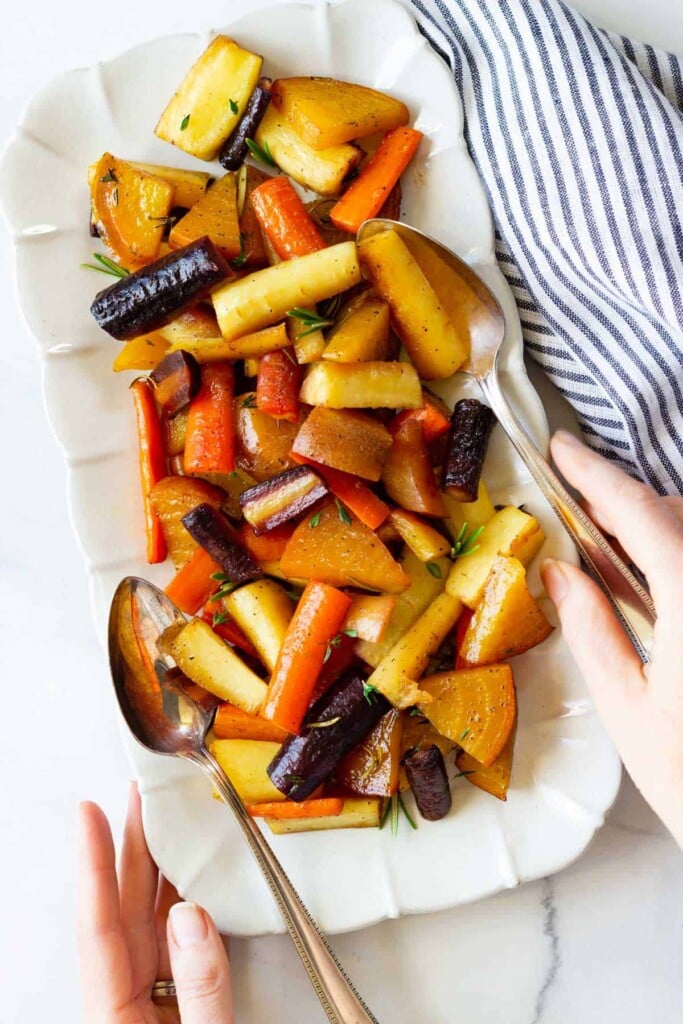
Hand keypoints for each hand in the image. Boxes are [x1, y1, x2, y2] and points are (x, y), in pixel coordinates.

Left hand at [77, 785, 233, 1022]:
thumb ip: (201, 989)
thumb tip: (193, 917)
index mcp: (114, 1015)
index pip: (99, 927)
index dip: (95, 864)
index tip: (89, 814)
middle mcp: (130, 998)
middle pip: (126, 909)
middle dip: (131, 845)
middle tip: (139, 794)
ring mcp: (158, 999)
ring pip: (157, 918)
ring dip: (164, 867)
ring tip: (170, 817)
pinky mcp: (186, 1002)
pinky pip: (187, 939)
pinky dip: (194, 899)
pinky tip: (201, 870)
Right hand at [541, 430, 682, 846]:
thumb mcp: (627, 710)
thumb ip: (592, 630)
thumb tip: (558, 570)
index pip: (642, 516)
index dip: (596, 475)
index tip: (561, 449)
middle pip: (677, 517)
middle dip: (624, 501)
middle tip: (575, 501)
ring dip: (655, 528)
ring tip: (609, 541)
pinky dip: (676, 560)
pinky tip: (652, 581)